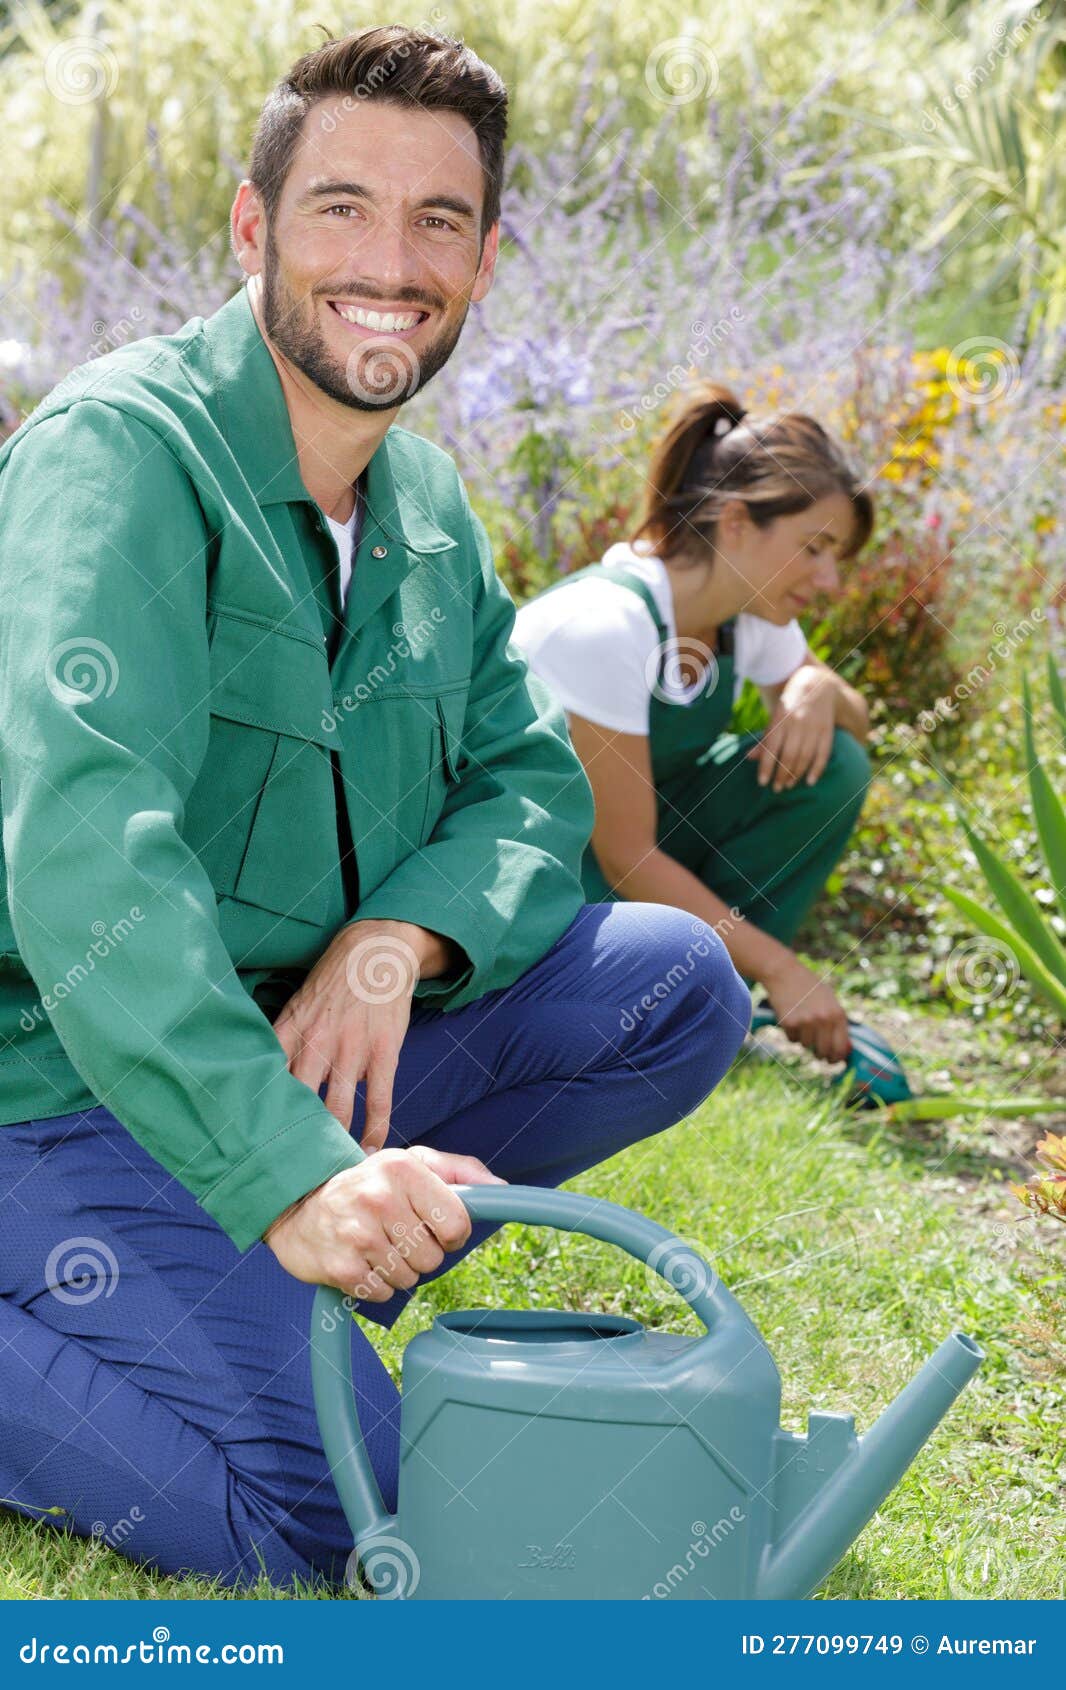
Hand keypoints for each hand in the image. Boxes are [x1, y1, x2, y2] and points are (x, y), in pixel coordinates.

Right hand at [262, 1145, 507, 1296]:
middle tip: (394, 1234)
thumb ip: (459, 1172)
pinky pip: (384, 1294)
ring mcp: (357, 1233)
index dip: (450, 1234)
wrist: (296, 1207)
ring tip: (375, 1246)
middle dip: (420, 1253)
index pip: (456, 1223)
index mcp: (403, 1168)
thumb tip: (502, 1189)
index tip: (431, 1228)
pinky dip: (376, 1286)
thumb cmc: (366, 1185)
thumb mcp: (411, 1163)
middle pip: (434, 1257)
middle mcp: (379, 1197)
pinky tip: (360, 1262)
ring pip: (410, 1279)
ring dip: (398, 1270)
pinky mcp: (341, 1267)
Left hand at [273, 918, 451, 1150]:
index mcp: (289, 1032)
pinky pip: (378, 1100)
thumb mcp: (296, 1003)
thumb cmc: (332, 980)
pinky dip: (375, 1129)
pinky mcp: (383, 1052)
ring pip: (338, 1110)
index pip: (266, 1082)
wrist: (377, 950)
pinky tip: (371, 1148)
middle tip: (292, 1172)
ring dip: (335, 1143)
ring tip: (330, 1169)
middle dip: (295, 1140)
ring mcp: (352, 1050)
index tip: (252, 1148)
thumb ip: (281, 1040)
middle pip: (299, 1105)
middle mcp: (317, 1044)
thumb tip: (257, 1076)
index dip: (259, 1118)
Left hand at [746, 667, 835, 791]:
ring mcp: (814, 726)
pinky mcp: (827, 730)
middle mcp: (798, 722)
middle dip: (782, 774)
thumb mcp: (774, 717)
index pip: (771, 747)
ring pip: (805, 756)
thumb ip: (765, 739)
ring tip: (789, 785)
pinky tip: (810, 782)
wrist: (816, 684)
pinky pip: (823, 754)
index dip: (766, 766)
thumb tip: (749, 758)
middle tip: (776, 789)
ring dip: (797, 774)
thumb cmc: (789, 705)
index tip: (762, 782)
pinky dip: (817, 769)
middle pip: (789, 755)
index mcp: (781, 718)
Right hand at [763, 957, 850, 1063]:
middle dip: (820, 1054)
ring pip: (806, 1046)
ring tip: (802, 1022)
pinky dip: (791, 1033)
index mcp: (838, 1014)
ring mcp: (806, 1021)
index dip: (837, 1057)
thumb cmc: (809, 987)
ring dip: (803, 1039)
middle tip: (816, 1051)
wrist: (785, 973)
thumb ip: (838, 1023)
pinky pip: (792, 1039)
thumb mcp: (829, 1001)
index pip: (841, 1047)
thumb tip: (845, 1049)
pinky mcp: (790, 1022)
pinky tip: (792, 1018)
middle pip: (823, 1051)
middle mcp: (824, 1019)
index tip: (832, 1060)